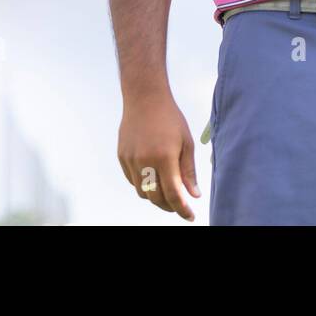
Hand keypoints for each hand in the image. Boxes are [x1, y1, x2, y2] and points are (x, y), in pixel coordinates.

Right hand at [117, 90, 200, 220]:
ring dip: (155, 196)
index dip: (182, 210)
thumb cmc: (170, 118)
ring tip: (167, 190)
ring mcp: (131, 160)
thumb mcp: (186, 143)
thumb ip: (188, 171)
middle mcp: (145, 162)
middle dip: (169, 206)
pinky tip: (153, 177)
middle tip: (179, 205)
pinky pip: (132, 180)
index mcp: (164, 158)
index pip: (173, 195)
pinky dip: (143, 184)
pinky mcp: (122, 157)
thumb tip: (193, 195)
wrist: (145, 98)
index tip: (190, 216)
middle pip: (155, 198)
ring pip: (142, 191)